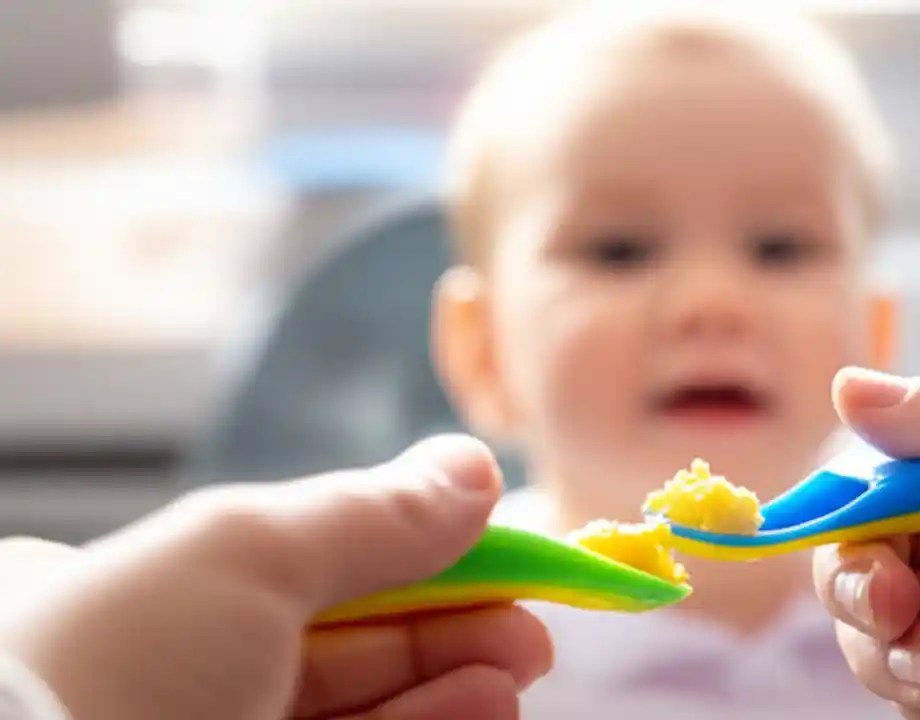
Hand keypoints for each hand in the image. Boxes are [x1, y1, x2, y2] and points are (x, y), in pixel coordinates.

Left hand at [0, 435, 552, 719]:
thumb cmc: (123, 656)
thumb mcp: (252, 550)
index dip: (426, 542)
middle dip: (459, 618)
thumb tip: (474, 464)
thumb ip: (374, 512)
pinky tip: (487, 702)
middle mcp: (206, 660)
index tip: (511, 542)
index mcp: (185, 582)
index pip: (328, 552)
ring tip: (524, 663)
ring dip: (458, 674)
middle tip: (534, 622)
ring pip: (370, 700)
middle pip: (359, 631)